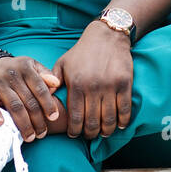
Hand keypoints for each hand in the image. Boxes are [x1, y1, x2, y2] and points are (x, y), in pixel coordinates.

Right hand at [0, 55, 61, 142]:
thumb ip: (45, 74)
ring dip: (23, 124)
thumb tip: (57, 84)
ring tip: (30, 137)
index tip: (54, 117)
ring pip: (14, 106)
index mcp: (26, 69)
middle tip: (42, 134)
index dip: (48, 104)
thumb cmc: (16, 70)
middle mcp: (12, 75)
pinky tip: (0, 124)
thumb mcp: (32, 66)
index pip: (40, 88)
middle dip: (37, 120)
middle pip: (28, 101)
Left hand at [52, 22, 133, 139]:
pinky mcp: (124, 83)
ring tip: (103, 133)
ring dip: (106, 131)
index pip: (75, 117)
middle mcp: (93, 87)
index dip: (75, 131)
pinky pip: (125, 109)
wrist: (107, 36)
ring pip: (109, 119)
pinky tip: (119, 125)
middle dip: (90, 133)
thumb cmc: (82, 51)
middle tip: (89, 136)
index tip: (74, 135)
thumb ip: (53, 80)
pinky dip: (123, 121)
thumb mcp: (63, 63)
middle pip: (92, 122)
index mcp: (76, 84)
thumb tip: (45, 97)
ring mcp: (110, 86)